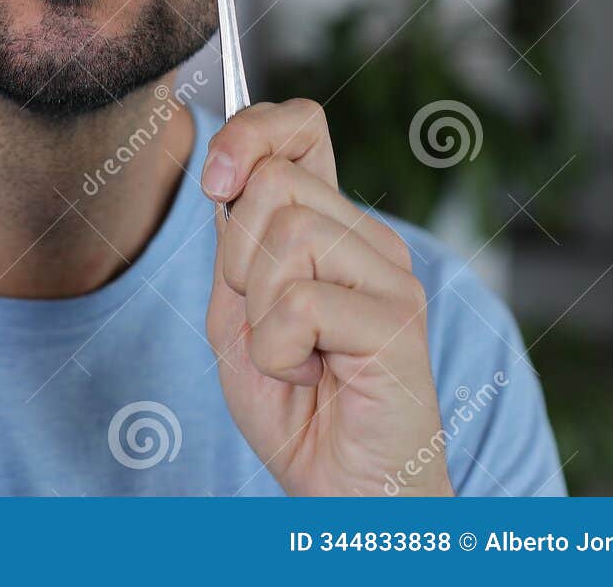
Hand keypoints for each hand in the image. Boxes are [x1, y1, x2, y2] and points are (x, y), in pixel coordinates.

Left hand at [201, 99, 450, 495]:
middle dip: (238, 256)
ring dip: (258, 309)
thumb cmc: (295, 402)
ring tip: (292, 353)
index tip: (215, 180)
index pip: (301, 125)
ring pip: (284, 233)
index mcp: (333, 226)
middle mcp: (369, 238)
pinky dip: (278, 352)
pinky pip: (298, 304)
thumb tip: (227, 168)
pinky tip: (310, 376)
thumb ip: (235, 239)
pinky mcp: (397, 321)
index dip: (248, 133)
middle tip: (266, 320)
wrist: (339, 487)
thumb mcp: (239, 306)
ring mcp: (390, 275)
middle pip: (273, 181)